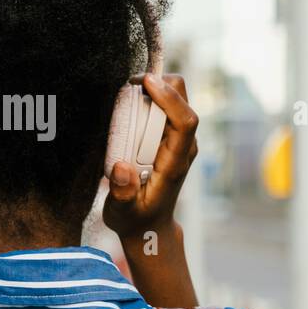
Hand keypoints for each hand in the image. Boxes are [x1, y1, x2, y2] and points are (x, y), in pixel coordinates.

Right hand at [102, 73, 198, 238]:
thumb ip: (123, 194)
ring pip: (177, 100)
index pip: (185, 122)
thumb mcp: (123, 214)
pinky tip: (132, 100)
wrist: (148, 226)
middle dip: (162, 84)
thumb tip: (122, 168)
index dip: (170, 98)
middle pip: (185, 102)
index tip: (146, 83)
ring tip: (128, 90)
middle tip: (130, 84)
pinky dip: (151, 97)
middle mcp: (183, 148)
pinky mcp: (169, 138)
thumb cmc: (135, 219)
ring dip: (156, 89)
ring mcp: (178, 141)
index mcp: (175, 163)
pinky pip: (166, 107)